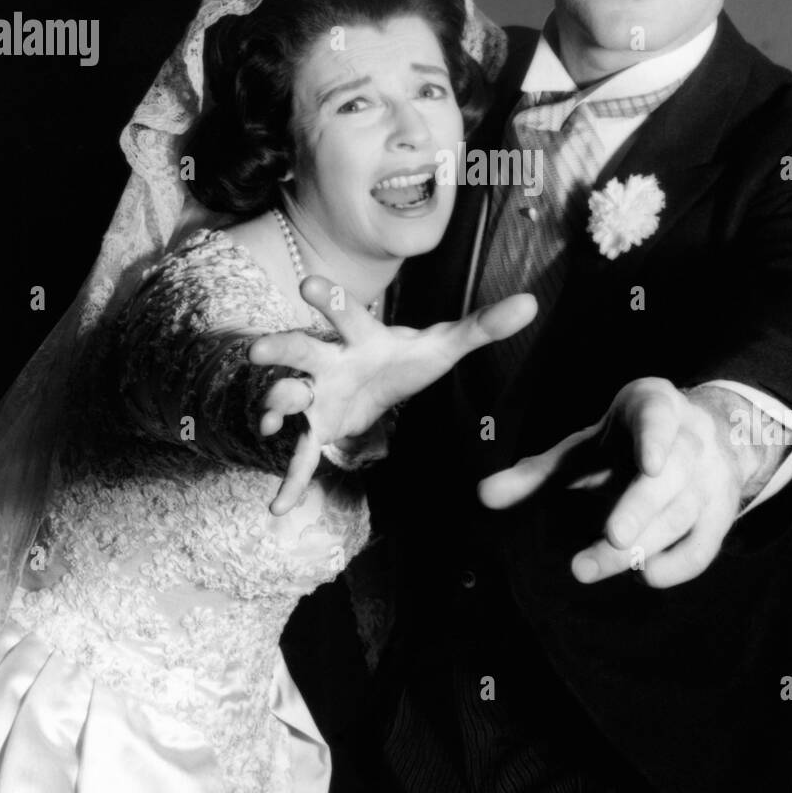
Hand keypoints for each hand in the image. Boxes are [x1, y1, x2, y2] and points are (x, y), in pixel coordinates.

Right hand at [249, 277, 535, 514]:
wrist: (374, 385)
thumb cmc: (403, 358)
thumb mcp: (443, 345)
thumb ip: (483, 326)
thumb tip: (533, 303)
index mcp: (360, 335)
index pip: (345, 312)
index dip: (328, 298)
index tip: (309, 283)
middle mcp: (330, 360)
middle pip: (302, 349)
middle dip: (282, 349)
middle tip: (259, 351)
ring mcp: (316, 395)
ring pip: (289, 397)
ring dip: (277, 406)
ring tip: (272, 422)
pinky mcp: (315, 430)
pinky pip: (300, 456)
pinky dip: (290, 481)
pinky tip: (279, 508)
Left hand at [477, 378, 748, 587]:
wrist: (698, 437)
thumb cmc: (625, 442)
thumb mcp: (584, 446)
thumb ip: (537, 472)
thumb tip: (483, 496)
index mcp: (655, 406)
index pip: (659, 418)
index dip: (657, 439)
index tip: (651, 464)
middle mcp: (692, 440)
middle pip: (670, 479)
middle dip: (640, 509)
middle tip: (610, 539)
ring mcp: (711, 478)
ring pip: (683, 515)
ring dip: (641, 545)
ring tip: (588, 567)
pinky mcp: (721, 513)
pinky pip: (706, 545)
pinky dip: (678, 565)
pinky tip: (643, 575)